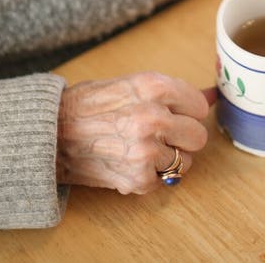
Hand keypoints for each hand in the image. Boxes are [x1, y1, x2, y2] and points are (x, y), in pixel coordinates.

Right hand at [56, 72, 213, 193]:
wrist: (52, 133)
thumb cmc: (90, 104)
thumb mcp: (131, 84)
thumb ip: (172, 93)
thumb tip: (211, 95)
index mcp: (153, 87)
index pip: (198, 104)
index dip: (186, 110)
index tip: (174, 113)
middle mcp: (153, 117)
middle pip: (198, 135)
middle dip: (183, 136)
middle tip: (161, 134)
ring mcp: (147, 150)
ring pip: (186, 161)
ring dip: (169, 158)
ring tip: (142, 147)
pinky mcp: (139, 178)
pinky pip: (166, 180)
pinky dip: (152, 175)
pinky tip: (131, 161)